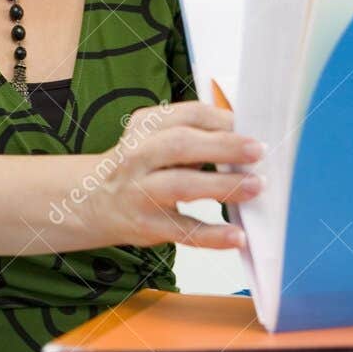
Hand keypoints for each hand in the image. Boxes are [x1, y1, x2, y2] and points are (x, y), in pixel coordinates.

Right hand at [80, 101, 264, 250]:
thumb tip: (248, 140)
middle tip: (258, 151)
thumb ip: (197, 135)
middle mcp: (138, 155)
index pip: (188, 115)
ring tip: (254, 187)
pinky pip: (181, 230)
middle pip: (181, 145)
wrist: (93, 201)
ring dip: (221, 186)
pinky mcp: (146, 224)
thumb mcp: (158, 139)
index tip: (254, 128)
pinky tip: (236, 236)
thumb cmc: (141, 167)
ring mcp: (139, 191)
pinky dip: (211, 235)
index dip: (223, 120)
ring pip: (180, 185)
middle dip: (224, 147)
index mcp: (147, 126)